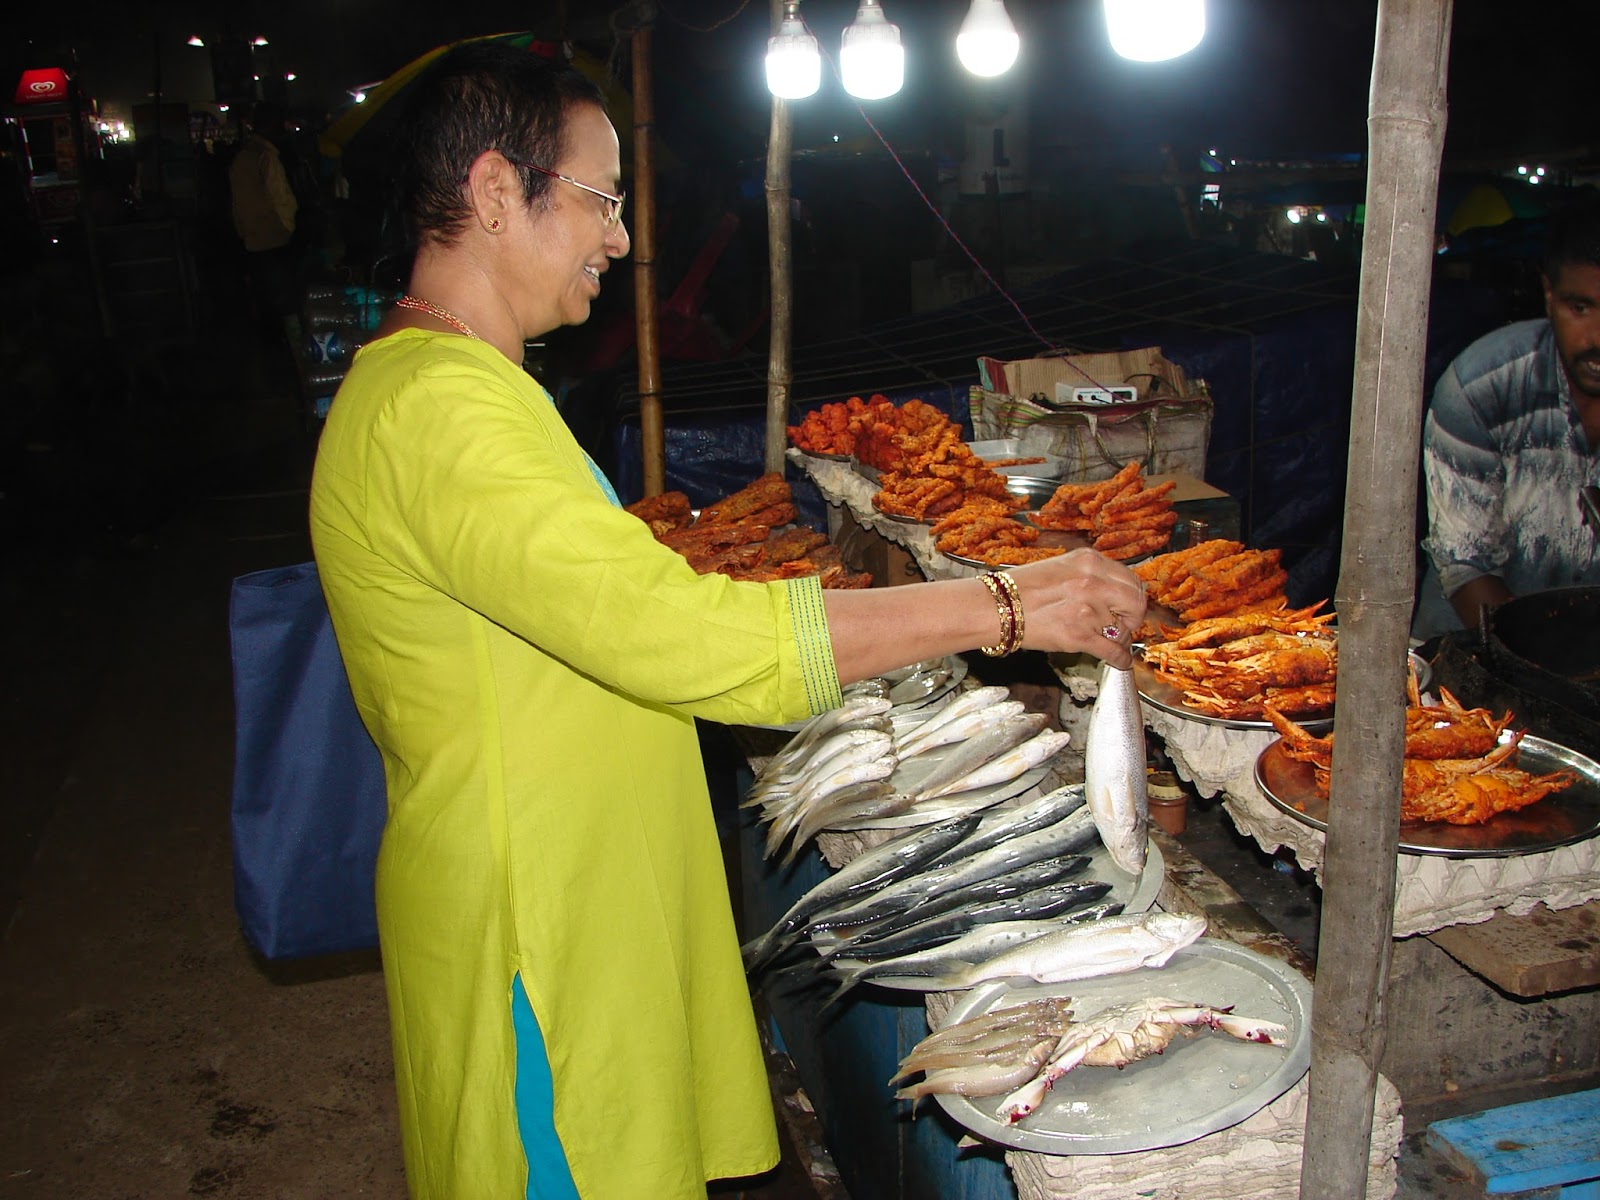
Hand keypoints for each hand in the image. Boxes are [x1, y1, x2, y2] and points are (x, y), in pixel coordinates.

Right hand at [1008, 549, 1147, 668]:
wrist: (995, 607)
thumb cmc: (1021, 589)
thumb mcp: (1061, 567)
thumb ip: (1090, 575)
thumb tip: (1113, 593)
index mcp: (1089, 561)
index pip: (1130, 579)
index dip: (1131, 597)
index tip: (1126, 607)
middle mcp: (1092, 581)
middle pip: (1136, 602)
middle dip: (1133, 618)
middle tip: (1124, 626)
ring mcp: (1087, 608)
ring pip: (1122, 630)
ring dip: (1118, 639)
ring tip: (1107, 641)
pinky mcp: (1079, 634)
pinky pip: (1113, 651)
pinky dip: (1121, 660)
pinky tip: (1119, 662)